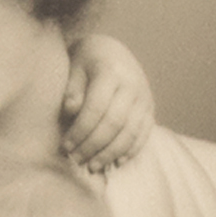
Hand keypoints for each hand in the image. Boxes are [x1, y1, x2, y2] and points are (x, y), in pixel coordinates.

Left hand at [61, 33, 154, 172]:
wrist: (112, 50)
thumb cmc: (86, 61)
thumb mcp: (75, 68)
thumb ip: (72, 89)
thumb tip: (70, 110)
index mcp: (111, 72)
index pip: (96, 108)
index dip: (80, 130)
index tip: (66, 146)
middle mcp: (132, 85)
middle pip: (114, 123)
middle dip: (93, 145)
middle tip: (76, 160)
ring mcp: (144, 98)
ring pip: (130, 132)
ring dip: (111, 153)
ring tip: (93, 166)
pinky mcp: (150, 108)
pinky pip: (144, 133)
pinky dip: (131, 150)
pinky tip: (117, 163)